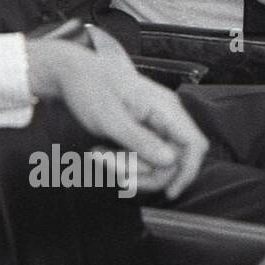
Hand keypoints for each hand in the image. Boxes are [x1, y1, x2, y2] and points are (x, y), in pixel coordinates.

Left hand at [26, 28, 207, 198]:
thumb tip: (171, 161)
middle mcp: (166, 115)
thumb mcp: (111, 119)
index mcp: (165, 107)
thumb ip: (141, 141)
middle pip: (171, 160)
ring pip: (152, 161)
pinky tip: (100, 150)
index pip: (194, 144)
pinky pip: (140, 155)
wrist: (71, 73)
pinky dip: (121, 160)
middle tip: (106, 163)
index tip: (170, 192)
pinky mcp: (142, 130)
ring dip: (125, 165)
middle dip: (139, 170)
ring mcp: (155, 123)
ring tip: (97, 153)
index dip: (187, 171)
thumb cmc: (90, 88)